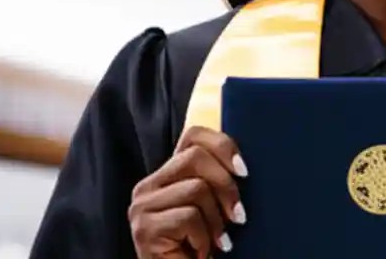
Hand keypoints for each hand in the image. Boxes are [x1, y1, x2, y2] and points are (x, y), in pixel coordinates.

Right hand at [129, 127, 248, 257]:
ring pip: (195, 188)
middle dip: (225, 186)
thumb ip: (217, 180)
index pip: (192, 137)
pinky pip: (188, 217)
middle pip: (195, 157)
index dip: (222, 145)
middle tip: (238, 215)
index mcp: (166, 176)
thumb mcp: (214, 206)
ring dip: (216, 220)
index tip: (244, 170)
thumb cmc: (203, 246)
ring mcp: (141, 207)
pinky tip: (201, 252)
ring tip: (216, 240)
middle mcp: (147, 186)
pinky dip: (205, 238)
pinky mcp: (144, 229)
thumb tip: (243, 161)